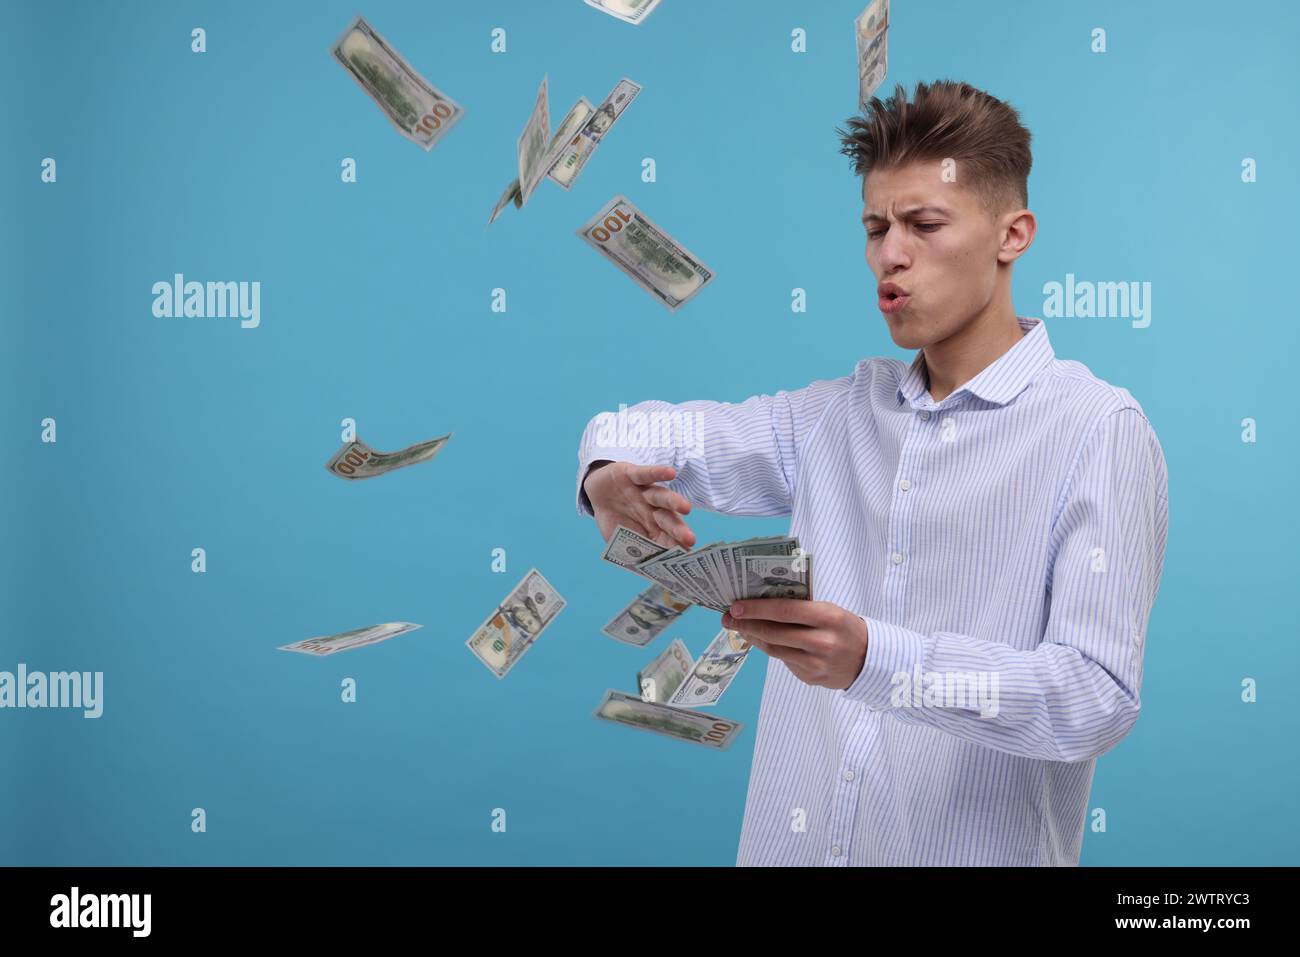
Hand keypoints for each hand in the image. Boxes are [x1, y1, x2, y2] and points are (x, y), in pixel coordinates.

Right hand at [584, 461, 696, 549]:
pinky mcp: (632, 474)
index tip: (687, 559)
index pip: (667, 538)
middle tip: (689, 540)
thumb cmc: (613, 519)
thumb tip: (646, 572)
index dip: (676, 548)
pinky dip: (657, 472)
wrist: (595, 492)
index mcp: (652, 527)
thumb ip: (632, 552)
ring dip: (673, 501)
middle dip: (678, 529)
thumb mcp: (618, 540)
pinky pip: (646, 474)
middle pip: (668, 519)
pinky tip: (671, 473)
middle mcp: (652, 509)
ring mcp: (643, 492)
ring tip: (686, 508)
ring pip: (661, 496)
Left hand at [722, 598, 868, 690]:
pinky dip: (772, 649)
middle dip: (746, 625)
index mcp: (828, 617)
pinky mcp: (811, 678)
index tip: (735, 607)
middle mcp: (821, 642)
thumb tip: (760, 603)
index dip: (757, 609)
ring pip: (774, 650)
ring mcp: (816, 664)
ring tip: (740, 628)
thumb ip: (800, 608)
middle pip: (774, 633)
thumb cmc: (844, 627)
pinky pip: (784, 661)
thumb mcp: (829, 610)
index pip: (785, 611)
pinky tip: (763, 640)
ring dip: (753, 638)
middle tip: (728, 618)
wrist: (869, 660)